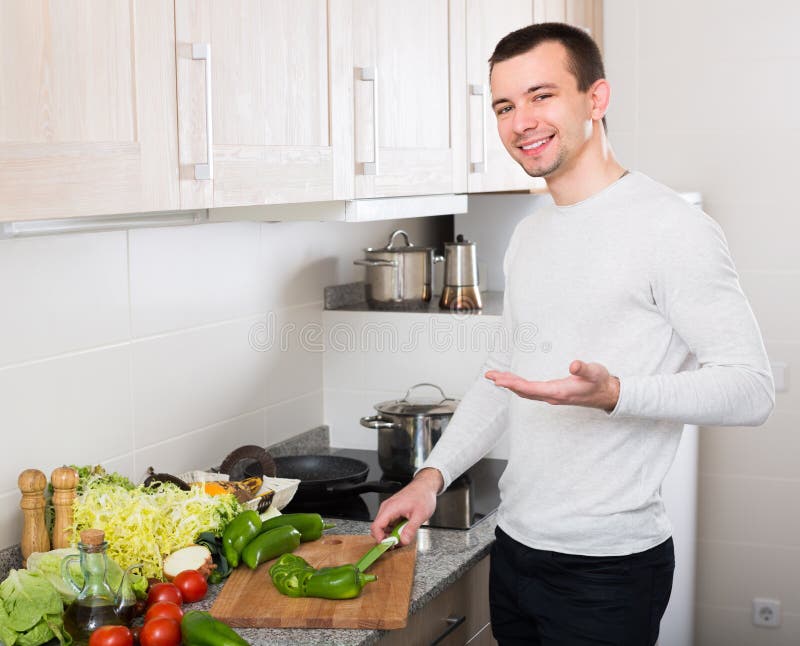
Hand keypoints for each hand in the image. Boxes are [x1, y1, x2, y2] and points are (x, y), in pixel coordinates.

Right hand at [370, 468, 442, 545]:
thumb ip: (411, 529)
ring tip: (404, 536)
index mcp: (391, 508)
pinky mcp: (393, 511)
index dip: (380, 539)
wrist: (426, 486)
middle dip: (387, 538)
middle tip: (399, 543)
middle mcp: (387, 508)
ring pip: (384, 527)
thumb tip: (403, 540)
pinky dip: (394, 530)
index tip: (388, 546)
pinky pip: (389, 524)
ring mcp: (389, 510)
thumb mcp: (420, 515)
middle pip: (378, 528)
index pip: (376, 526)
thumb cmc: (423, 495)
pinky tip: (404, 530)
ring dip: (391, 535)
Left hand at [486, 359, 619, 411]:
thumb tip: (574, 364)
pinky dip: (519, 385)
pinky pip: (531, 391)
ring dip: (511, 384)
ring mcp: (552, 396)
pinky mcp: (554, 394)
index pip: (531, 389)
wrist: (608, 394)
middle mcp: (552, 396)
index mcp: (559, 392)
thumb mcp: (595, 372)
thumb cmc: (600, 382)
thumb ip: (584, 369)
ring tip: (496, 376)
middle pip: (524, 391)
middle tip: (490, 376)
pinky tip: (513, 381)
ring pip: (526, 392)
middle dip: (506, 383)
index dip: (514, 384)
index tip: (499, 380)